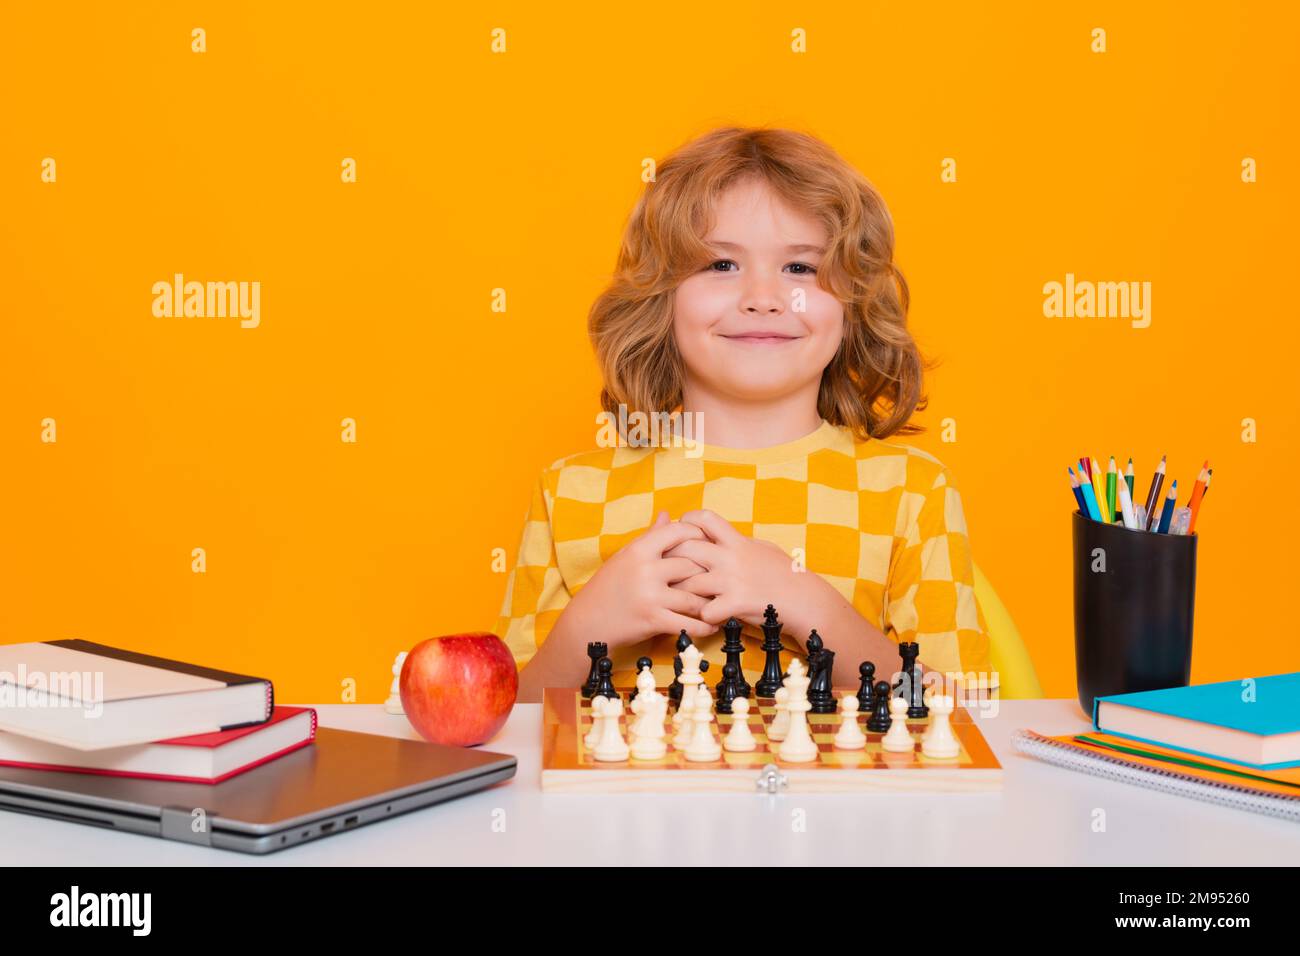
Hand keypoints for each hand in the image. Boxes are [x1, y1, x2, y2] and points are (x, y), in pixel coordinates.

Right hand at [564, 511, 714, 649]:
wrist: (586, 622)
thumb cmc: (607, 587)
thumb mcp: (625, 557)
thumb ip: (650, 536)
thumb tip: (667, 514)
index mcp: (639, 550)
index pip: (678, 532)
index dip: (698, 535)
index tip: (707, 544)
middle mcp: (646, 570)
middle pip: (692, 564)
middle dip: (709, 572)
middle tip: (723, 577)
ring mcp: (650, 596)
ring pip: (694, 596)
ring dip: (710, 602)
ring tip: (721, 603)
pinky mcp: (653, 620)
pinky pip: (688, 623)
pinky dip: (704, 626)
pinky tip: (712, 625)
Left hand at [663, 509, 805, 628]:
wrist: (805, 600)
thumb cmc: (786, 574)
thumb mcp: (763, 548)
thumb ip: (739, 541)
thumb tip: (721, 533)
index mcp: (737, 541)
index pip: (703, 518)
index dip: (686, 523)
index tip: (682, 535)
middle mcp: (731, 557)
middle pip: (685, 547)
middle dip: (672, 559)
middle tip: (671, 573)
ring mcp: (732, 581)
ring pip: (688, 583)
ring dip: (682, 593)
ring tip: (684, 600)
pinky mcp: (736, 604)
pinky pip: (705, 611)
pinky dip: (701, 617)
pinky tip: (706, 618)